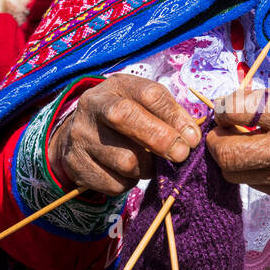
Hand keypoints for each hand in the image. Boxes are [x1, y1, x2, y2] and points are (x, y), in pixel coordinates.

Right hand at [47, 74, 201, 194]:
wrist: (79, 136)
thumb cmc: (126, 119)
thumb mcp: (145, 106)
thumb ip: (170, 116)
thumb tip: (192, 137)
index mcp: (117, 86)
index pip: (148, 94)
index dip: (174, 116)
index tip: (192, 137)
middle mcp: (93, 106)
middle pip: (126, 118)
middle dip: (160, 139)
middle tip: (181, 154)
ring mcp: (81, 136)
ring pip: (125, 159)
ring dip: (146, 168)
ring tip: (148, 163)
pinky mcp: (76, 164)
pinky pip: (114, 182)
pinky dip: (129, 182)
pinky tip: (127, 173)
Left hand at [207, 85, 269, 199]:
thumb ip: (267, 102)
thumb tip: (229, 109)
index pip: (236, 112)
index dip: (222, 109)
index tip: (225, 109)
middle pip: (227, 154)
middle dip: (215, 141)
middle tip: (222, 131)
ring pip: (235, 174)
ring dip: (231, 158)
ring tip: (244, 143)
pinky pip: (256, 184)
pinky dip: (251, 170)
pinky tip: (263, 157)